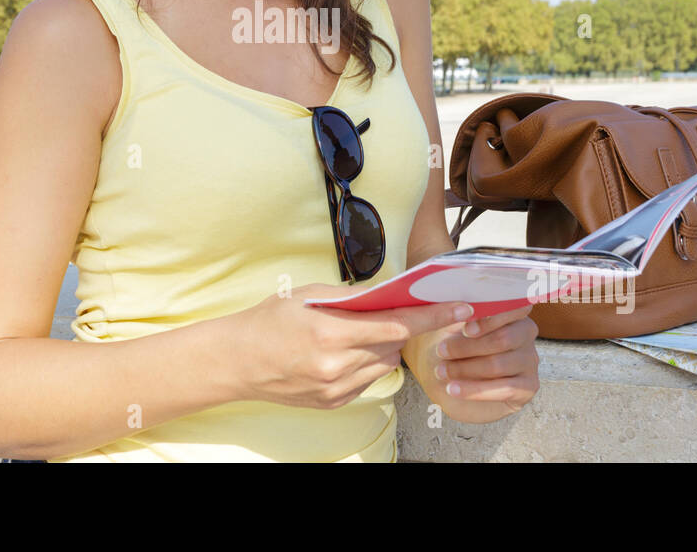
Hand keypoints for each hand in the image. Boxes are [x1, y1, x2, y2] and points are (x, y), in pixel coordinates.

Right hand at [232, 284, 475, 410]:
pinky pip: (368, 380)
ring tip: (358, 332)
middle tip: (391, 311)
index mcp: (332, 333)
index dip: (432, 316)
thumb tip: (392, 293)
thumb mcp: (309, 295)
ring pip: (385, 364)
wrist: (238, 362)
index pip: (398, 326)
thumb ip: (353, 297)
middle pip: (395, 347)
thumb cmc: (270, 321)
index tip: (459, 308)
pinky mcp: (335, 403)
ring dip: (384, 346)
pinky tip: (344, 352)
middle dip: (400, 328)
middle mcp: (337, 366)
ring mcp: (337, 389)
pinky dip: (367, 363)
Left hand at [416, 303, 539, 420]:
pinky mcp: (528, 386)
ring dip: (465, 369)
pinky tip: (454, 390)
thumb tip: (459, 309)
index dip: (492, 319)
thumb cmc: (450, 346)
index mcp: (510, 310)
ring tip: (441, 371)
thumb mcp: (448, 327)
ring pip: (499, 365)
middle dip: (467, 347)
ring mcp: (529, 360)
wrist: (450, 381)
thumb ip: (457, 315)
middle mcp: (525, 333)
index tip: (466, 329)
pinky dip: (475, 390)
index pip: (514, 308)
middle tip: (441, 351)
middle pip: (503, 339)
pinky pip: (505, 389)